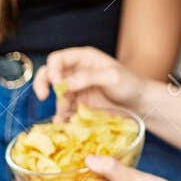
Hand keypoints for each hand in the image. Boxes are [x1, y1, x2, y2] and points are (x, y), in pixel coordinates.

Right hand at [34, 46, 150, 116]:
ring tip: (63, 116)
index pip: (58, 59)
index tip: (56, 83)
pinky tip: (63, 122)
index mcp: (84, 58)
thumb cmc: (130, 84)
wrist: (138, 103)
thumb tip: (67, 83)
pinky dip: (61, 115)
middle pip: (49, 73)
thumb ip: (89, 77)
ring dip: (56, 104)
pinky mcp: (78, 103)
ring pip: (55, 93)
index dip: (52, 69)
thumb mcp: (112, 77)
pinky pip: (63, 108)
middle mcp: (76, 70)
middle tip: (43, 96)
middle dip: (42, 83)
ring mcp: (76, 87)